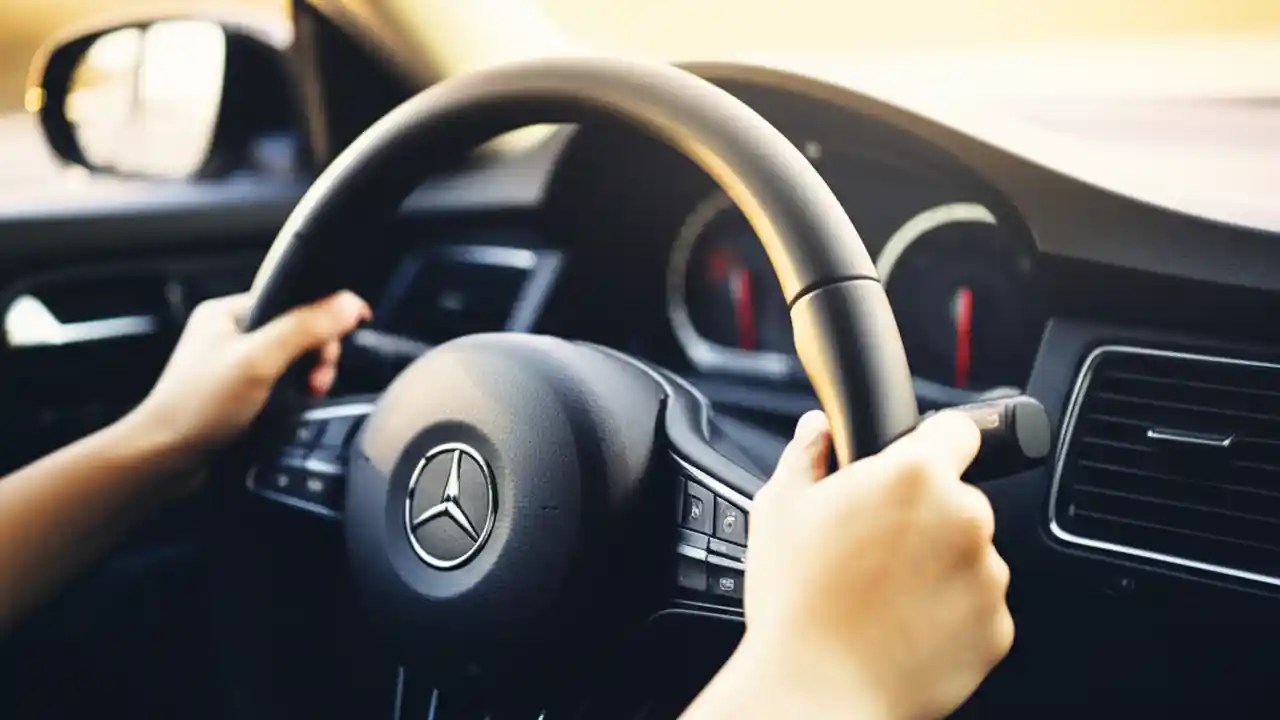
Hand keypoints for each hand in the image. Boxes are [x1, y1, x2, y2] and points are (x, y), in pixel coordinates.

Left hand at [128, 290, 370, 466]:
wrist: (164, 460)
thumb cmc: (199, 406)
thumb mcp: (259, 360)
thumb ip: (304, 328)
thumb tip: (350, 303)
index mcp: (227, 312)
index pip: (291, 300)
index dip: (321, 320)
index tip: (341, 341)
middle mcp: (230, 334)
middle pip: (296, 331)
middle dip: (317, 355)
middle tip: (320, 380)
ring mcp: (233, 366)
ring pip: (291, 361)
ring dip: (308, 377)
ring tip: (309, 396)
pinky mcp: (238, 394)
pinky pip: (280, 384)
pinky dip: (294, 395)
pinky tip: (296, 407)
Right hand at [686, 410, 1011, 718]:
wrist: (818, 692)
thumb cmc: (795, 601)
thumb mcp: (779, 510)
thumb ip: (807, 455)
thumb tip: (818, 429)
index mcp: (914, 476)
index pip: (957, 430)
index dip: (932, 444)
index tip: (913, 464)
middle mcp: (964, 518)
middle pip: (958, 500)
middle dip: (925, 516)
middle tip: (874, 547)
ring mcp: (987, 577)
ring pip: (969, 555)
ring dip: (939, 566)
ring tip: (883, 595)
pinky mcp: (996, 628)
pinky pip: (976, 607)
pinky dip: (949, 614)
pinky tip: (901, 626)